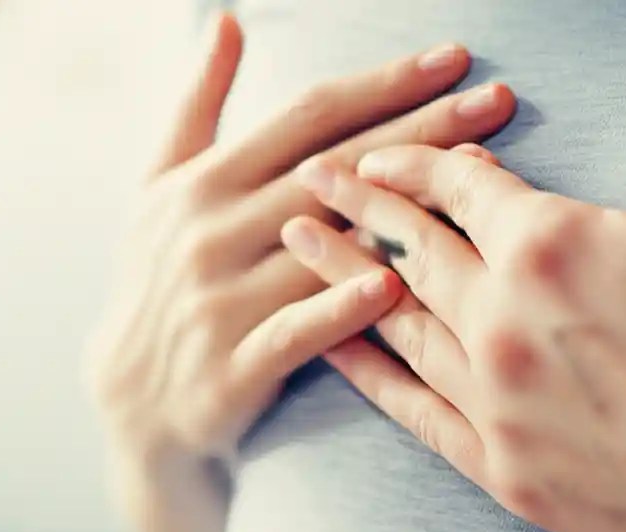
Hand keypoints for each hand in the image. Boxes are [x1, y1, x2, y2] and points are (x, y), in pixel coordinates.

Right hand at [86, 12, 516, 531]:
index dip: (383, 84)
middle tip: (495, 103)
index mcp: (201, 183)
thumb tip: (227, 21)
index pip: (306, 118)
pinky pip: (293, 333)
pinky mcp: (230, 367)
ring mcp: (218, 300)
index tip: (454, 59)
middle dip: (420, 132)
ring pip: (320, 247)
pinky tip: (393, 286)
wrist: (130, 400)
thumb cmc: (158, 281)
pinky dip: (340, 309)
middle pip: (331, 170)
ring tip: (478, 180)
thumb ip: (198, 105)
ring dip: (401, 210)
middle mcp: (209, 232)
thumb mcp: (159, 188)